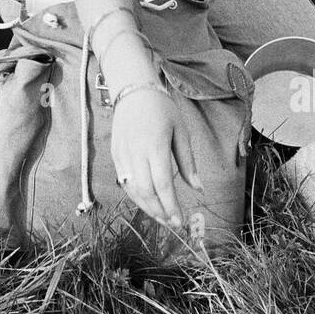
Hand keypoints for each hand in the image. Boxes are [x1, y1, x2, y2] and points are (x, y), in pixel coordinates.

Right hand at [111, 88, 201, 227]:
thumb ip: (188, 162)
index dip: (171, 205)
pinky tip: (148, 202)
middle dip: (159, 211)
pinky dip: (136, 196)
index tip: (180, 220)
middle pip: (146, 191)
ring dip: (147, 207)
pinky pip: (125, 182)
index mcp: (155, 145)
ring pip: (132, 190)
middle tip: (172, 223)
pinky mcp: (116, 155)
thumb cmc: (162, 109)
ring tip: (162, 217)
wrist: (133, 90)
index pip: (162, 184)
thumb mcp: (181, 131)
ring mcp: (122, 154)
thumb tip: (198, 189)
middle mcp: (136, 152)